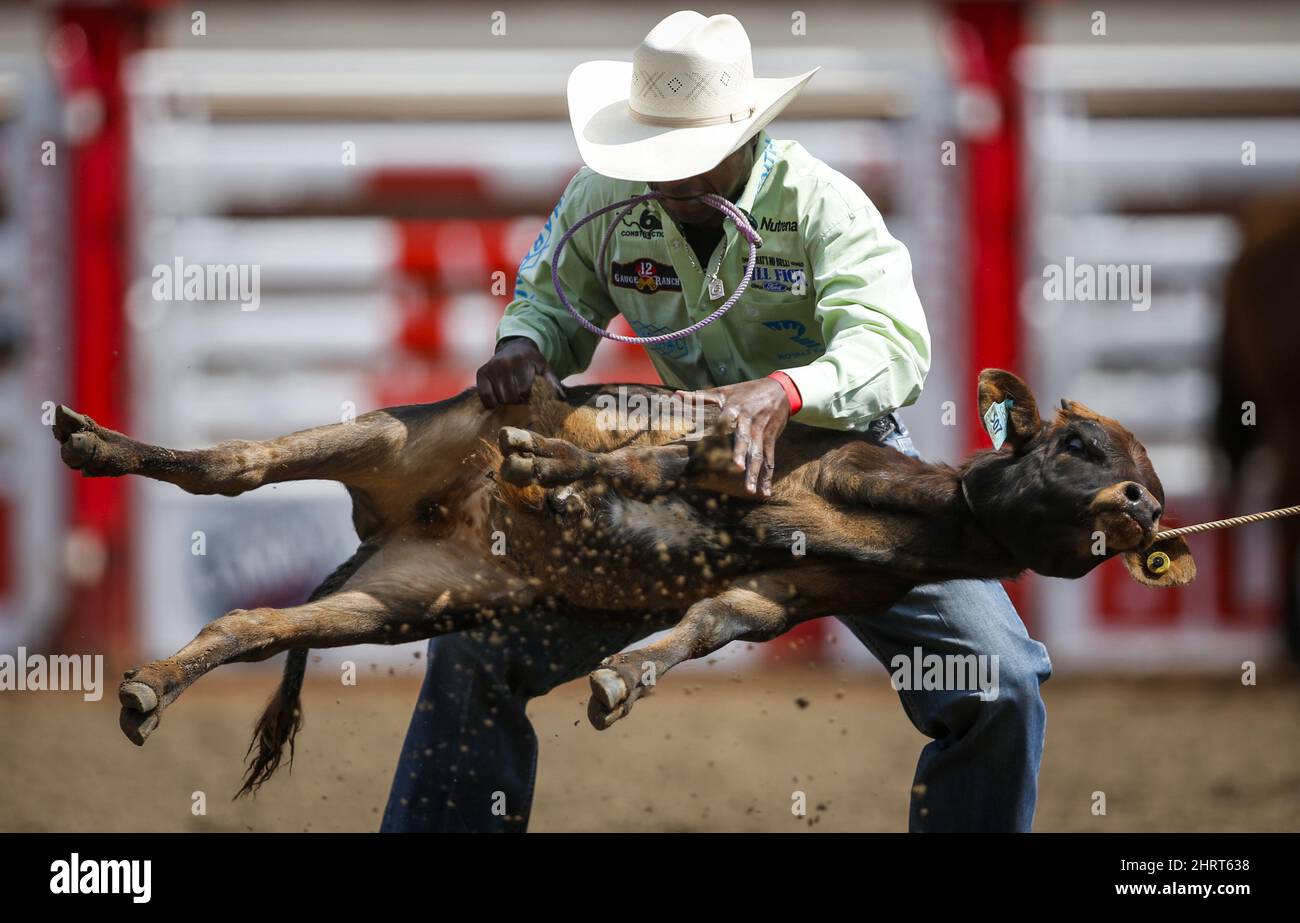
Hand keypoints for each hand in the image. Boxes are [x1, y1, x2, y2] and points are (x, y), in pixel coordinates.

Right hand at [476, 337, 565, 408]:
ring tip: (512, 395)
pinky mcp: (481, 373)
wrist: (514, 347)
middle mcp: (502, 364)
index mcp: (520, 362)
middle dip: (518, 400)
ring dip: (507, 401)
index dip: (528, 397)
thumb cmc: (531, 361)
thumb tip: (562, 399)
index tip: (530, 395)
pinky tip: (499, 398)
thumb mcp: (544, 368)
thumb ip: (553, 383)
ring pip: (500, 398)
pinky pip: (485, 397)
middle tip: (521, 396)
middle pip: (511, 397)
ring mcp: (490, 368)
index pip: (524, 391)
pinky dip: (492, 402)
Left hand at [677, 377, 790, 495]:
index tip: (717, 442)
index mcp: (735, 409)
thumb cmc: (748, 390)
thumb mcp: (725, 391)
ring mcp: (762, 432)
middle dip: (742, 454)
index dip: (722, 431)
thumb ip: (700, 397)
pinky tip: (765, 492)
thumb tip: (677, 395)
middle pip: (746, 440)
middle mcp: (749, 422)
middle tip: (738, 469)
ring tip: (751, 491)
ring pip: (759, 454)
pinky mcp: (771, 440)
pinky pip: (770, 460)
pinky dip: (767, 477)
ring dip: (755, 473)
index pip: (727, 423)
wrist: (781, 389)